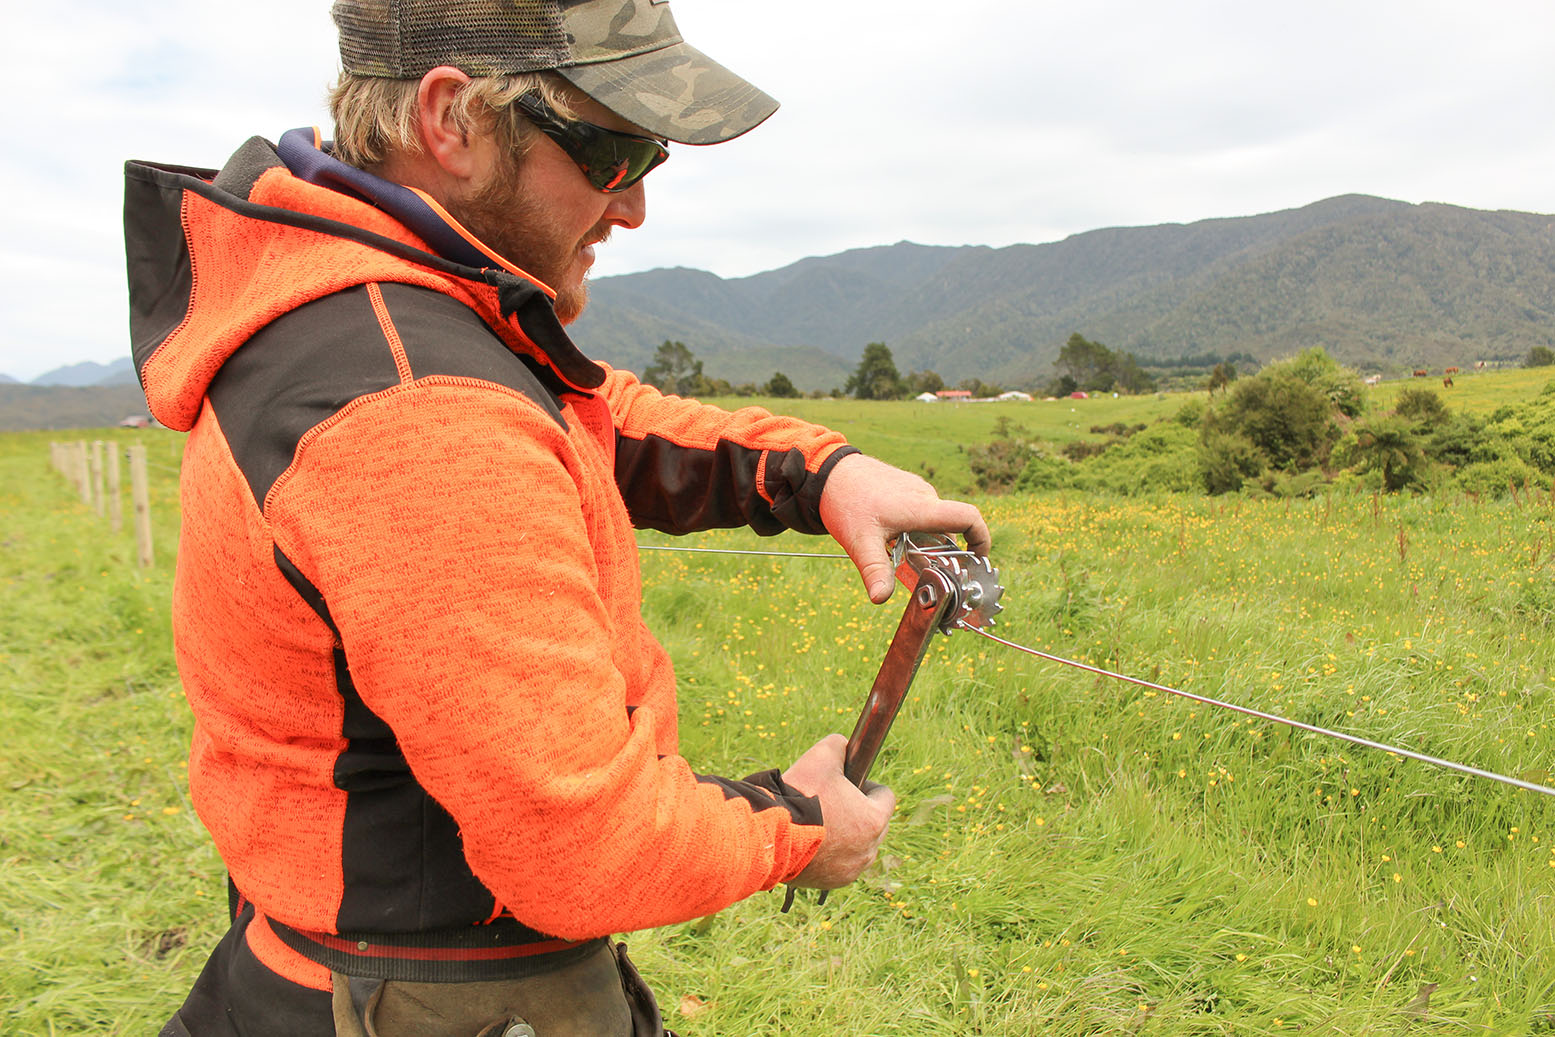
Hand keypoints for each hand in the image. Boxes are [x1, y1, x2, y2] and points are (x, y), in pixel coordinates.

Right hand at [782, 735, 895, 889]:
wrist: (768, 835)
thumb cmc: (798, 795)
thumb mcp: (820, 756)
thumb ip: (838, 746)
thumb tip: (843, 746)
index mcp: (873, 820)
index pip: (885, 797)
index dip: (867, 785)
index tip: (849, 782)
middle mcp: (868, 850)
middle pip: (874, 824)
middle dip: (857, 810)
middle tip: (832, 800)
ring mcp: (850, 870)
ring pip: (858, 846)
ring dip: (846, 834)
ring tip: (820, 821)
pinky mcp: (831, 882)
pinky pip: (840, 864)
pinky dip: (830, 854)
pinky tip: (811, 840)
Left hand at [819, 453, 990, 603]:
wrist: (826, 470)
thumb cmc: (845, 501)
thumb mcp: (860, 541)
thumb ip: (874, 571)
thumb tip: (881, 599)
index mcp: (922, 507)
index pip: (969, 518)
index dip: (982, 539)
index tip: (979, 560)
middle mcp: (924, 495)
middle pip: (949, 527)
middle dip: (945, 552)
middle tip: (928, 573)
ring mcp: (913, 489)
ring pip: (932, 520)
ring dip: (926, 540)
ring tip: (902, 555)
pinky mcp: (903, 487)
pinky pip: (919, 511)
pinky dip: (914, 528)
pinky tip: (891, 538)